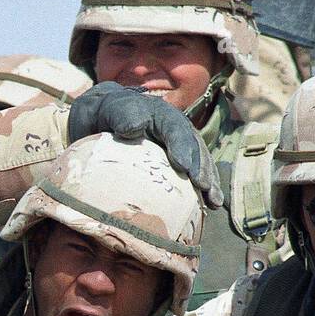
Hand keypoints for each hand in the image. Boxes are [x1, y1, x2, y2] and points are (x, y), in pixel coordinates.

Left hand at [67, 82, 219, 206]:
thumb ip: (121, 114)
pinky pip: (192, 175)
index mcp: (161, 114)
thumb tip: (133, 126)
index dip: (181, 147)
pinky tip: (210, 206)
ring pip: (198, 162)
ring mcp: (178, 146)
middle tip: (204, 188)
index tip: (184, 167)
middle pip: (193, 148)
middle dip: (200, 168)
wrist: (101, 120)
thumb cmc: (104, 115)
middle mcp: (176, 130)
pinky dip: (202, 190)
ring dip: (208, 182)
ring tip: (214, 201)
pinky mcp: (176, 163)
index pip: (174, 129)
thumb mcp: (109, 109)